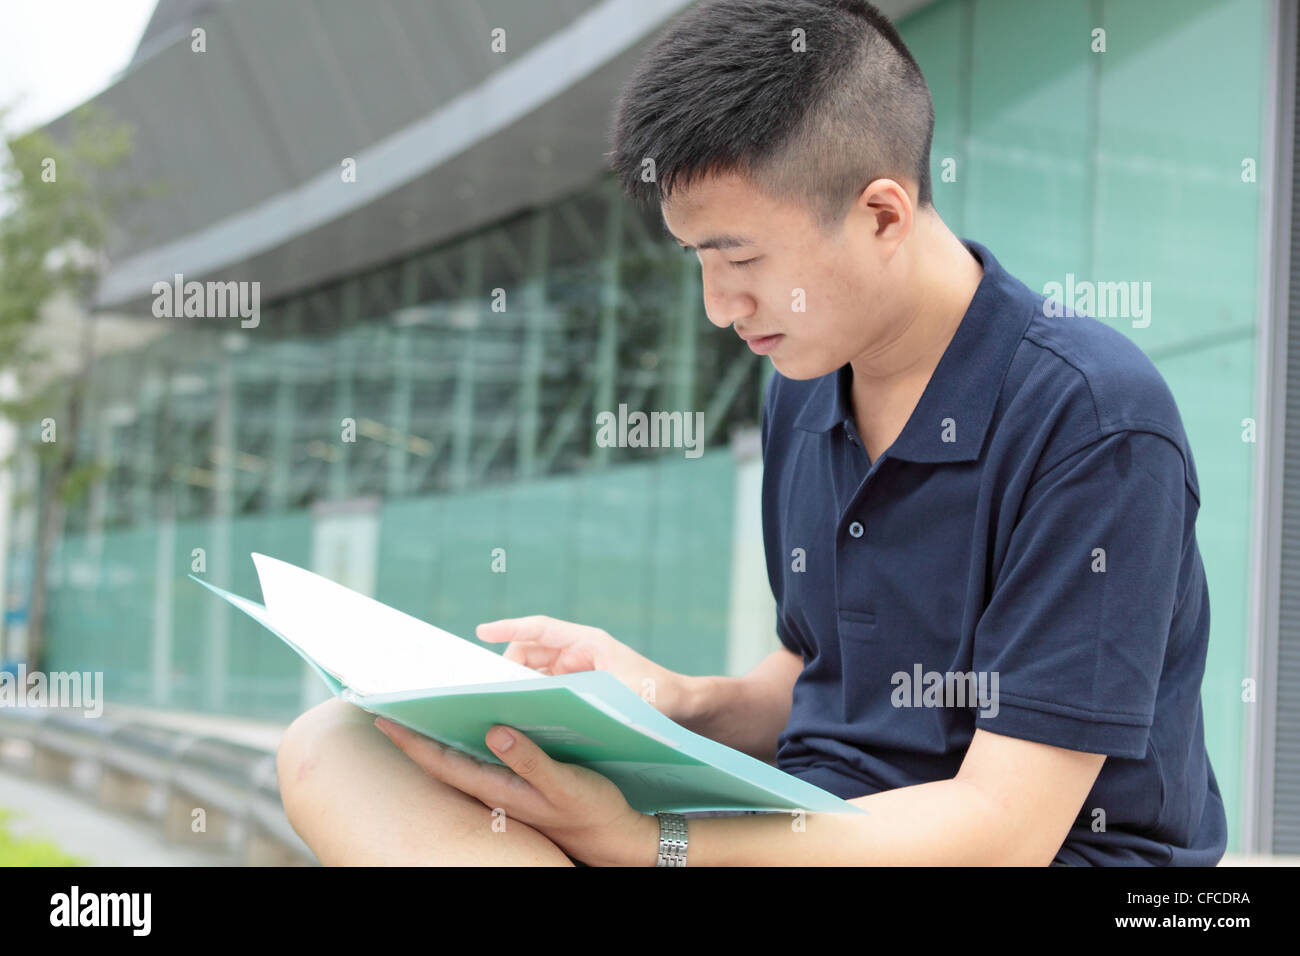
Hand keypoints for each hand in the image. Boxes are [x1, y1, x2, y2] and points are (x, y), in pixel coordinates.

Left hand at [374, 717, 659, 866]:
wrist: (612, 838)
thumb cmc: (590, 810)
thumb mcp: (565, 784)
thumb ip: (530, 760)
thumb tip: (494, 730)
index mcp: (498, 789)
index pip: (442, 762)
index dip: (411, 741)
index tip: (384, 717)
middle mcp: (493, 791)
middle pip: (441, 762)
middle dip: (413, 737)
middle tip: (389, 707)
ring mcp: (503, 791)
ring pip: (457, 762)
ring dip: (435, 739)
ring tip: (416, 713)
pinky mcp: (517, 788)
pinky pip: (478, 762)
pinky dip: (463, 743)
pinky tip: (465, 729)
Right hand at [476, 615, 692, 720]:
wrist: (680, 706)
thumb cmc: (659, 694)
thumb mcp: (627, 695)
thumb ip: (593, 695)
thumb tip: (556, 700)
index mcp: (588, 642)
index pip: (540, 629)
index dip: (509, 628)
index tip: (482, 632)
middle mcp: (578, 652)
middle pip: (529, 650)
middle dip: (507, 665)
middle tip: (486, 689)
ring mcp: (576, 669)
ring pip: (533, 670)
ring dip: (516, 683)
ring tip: (495, 703)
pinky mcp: (576, 687)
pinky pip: (545, 687)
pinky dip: (529, 697)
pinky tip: (519, 716)